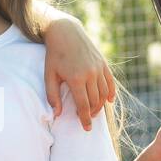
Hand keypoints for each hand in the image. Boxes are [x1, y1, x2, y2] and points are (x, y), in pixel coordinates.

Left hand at [42, 15, 115, 130]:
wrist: (65, 32)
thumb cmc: (54, 55)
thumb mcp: (49, 75)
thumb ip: (52, 96)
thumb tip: (56, 114)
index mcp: (76, 78)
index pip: (83, 105)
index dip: (85, 119)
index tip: (86, 128)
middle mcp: (90, 74)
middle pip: (95, 101)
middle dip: (92, 113)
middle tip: (88, 120)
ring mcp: (98, 68)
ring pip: (104, 93)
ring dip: (101, 105)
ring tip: (94, 111)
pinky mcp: (103, 63)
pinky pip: (110, 82)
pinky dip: (111, 93)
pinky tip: (109, 101)